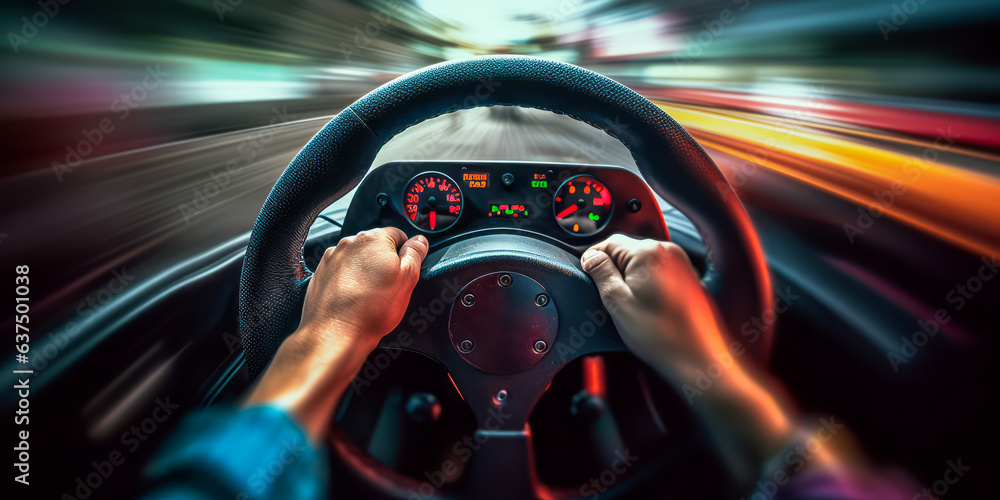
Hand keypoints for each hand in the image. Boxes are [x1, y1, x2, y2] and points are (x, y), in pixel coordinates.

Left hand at [298, 227, 428, 350]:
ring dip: (365, 271)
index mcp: (374, 239)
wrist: (335, 334)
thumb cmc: (370, 310)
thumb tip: (419, 240)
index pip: (398, 235)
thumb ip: (415, 254)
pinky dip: (349, 280)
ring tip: (369, 296)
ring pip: (357, 259)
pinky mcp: (321, 273)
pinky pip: (341, 271)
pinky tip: (354, 298)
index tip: (404, 270)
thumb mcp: (407, 280)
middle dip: (384, 262)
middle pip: (375, 246)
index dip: (405, 253)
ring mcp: (332, 257)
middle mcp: (350, 243)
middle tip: (388, 287)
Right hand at [581, 235, 796, 479]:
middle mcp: (668, 252)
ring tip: (630, 309)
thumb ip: (600, 272)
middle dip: (613, 272)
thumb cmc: (662, 337)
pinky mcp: (687, 279)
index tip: (589, 279)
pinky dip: (646, 286)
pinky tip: (646, 310)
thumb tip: (590, 256)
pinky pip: (657, 274)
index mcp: (648, 253)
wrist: (698, 360)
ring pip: (641, 264)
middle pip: (626, 251)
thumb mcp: (618, 302)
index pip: (609, 242)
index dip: (594, 261)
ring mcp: (681, 264)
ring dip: (629, 281)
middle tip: (610, 300)